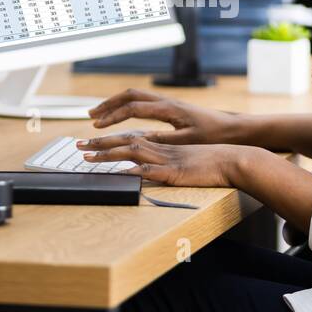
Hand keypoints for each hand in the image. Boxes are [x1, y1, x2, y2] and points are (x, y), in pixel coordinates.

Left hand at [75, 131, 251, 187]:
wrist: (233, 160)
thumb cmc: (213, 162)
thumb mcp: (187, 160)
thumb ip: (170, 161)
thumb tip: (153, 168)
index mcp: (164, 146)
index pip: (131, 139)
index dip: (110, 140)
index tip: (92, 142)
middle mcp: (161, 149)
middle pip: (125, 142)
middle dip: (99, 144)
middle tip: (78, 146)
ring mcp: (167, 159)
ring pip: (132, 153)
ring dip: (108, 154)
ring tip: (88, 158)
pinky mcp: (175, 172)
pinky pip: (150, 170)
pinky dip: (133, 170)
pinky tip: (120, 172)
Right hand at [86, 88, 247, 144]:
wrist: (234, 128)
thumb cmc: (213, 135)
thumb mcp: (186, 141)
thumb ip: (161, 140)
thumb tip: (136, 140)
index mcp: (168, 109)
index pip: (132, 108)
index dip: (112, 116)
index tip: (97, 125)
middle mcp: (166, 101)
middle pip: (129, 95)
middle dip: (108, 104)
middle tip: (91, 116)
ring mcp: (169, 102)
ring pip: (136, 96)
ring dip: (116, 103)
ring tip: (101, 114)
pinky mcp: (172, 108)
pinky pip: (143, 101)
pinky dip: (128, 106)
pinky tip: (123, 116)